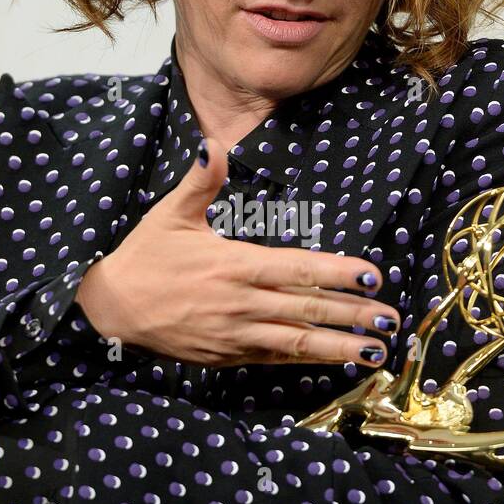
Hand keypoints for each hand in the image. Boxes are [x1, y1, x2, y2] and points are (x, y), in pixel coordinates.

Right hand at [75, 136, 401, 368]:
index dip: (338, 274)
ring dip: (339, 346)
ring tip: (376, 349)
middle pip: (308, 308)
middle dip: (353, 314)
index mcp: (234, 265)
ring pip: (297, 340)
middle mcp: (241, 302)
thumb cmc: (144, 257)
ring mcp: (236, 333)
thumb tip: (213, 144)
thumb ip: (199, 181)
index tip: (372, 276)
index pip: (298, 269)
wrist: (111, 309)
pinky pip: (276, 357)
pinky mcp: (229, 355)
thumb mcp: (170, 214)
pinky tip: (336, 360)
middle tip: (392, 319)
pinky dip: (308, 359)